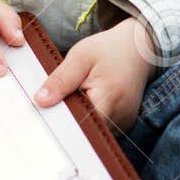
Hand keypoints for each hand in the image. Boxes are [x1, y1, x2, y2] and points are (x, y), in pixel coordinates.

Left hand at [32, 17, 156, 133]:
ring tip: (73, 99)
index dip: (59, 121)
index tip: (44, 112)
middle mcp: (119, 118)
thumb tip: (41, 101)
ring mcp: (124, 124)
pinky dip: (89, 118)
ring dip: (79, 120)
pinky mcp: (124, 123)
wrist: (139, 48)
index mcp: (108, 100)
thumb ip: (61, 80)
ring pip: (92, 131)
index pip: (78, 124)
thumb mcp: (80, 57)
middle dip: (67, 121)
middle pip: (84, 131)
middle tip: (53, 103)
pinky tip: (84, 103)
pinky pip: (101, 127)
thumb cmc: (110, 49)